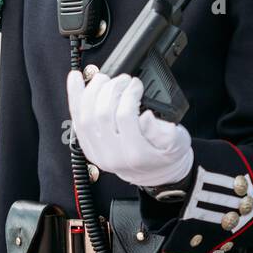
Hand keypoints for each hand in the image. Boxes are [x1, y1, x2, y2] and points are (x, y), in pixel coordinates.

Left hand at [66, 70, 193, 186]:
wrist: (153, 173)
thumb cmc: (165, 155)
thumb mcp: (177, 143)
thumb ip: (164, 131)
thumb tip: (145, 117)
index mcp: (136, 154)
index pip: (125, 117)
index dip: (129, 94)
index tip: (136, 84)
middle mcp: (113, 155)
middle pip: (102, 115)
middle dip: (112, 89)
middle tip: (123, 79)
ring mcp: (97, 152)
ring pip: (85, 116)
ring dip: (92, 91)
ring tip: (104, 79)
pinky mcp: (88, 147)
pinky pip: (76, 120)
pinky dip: (74, 97)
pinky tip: (74, 79)